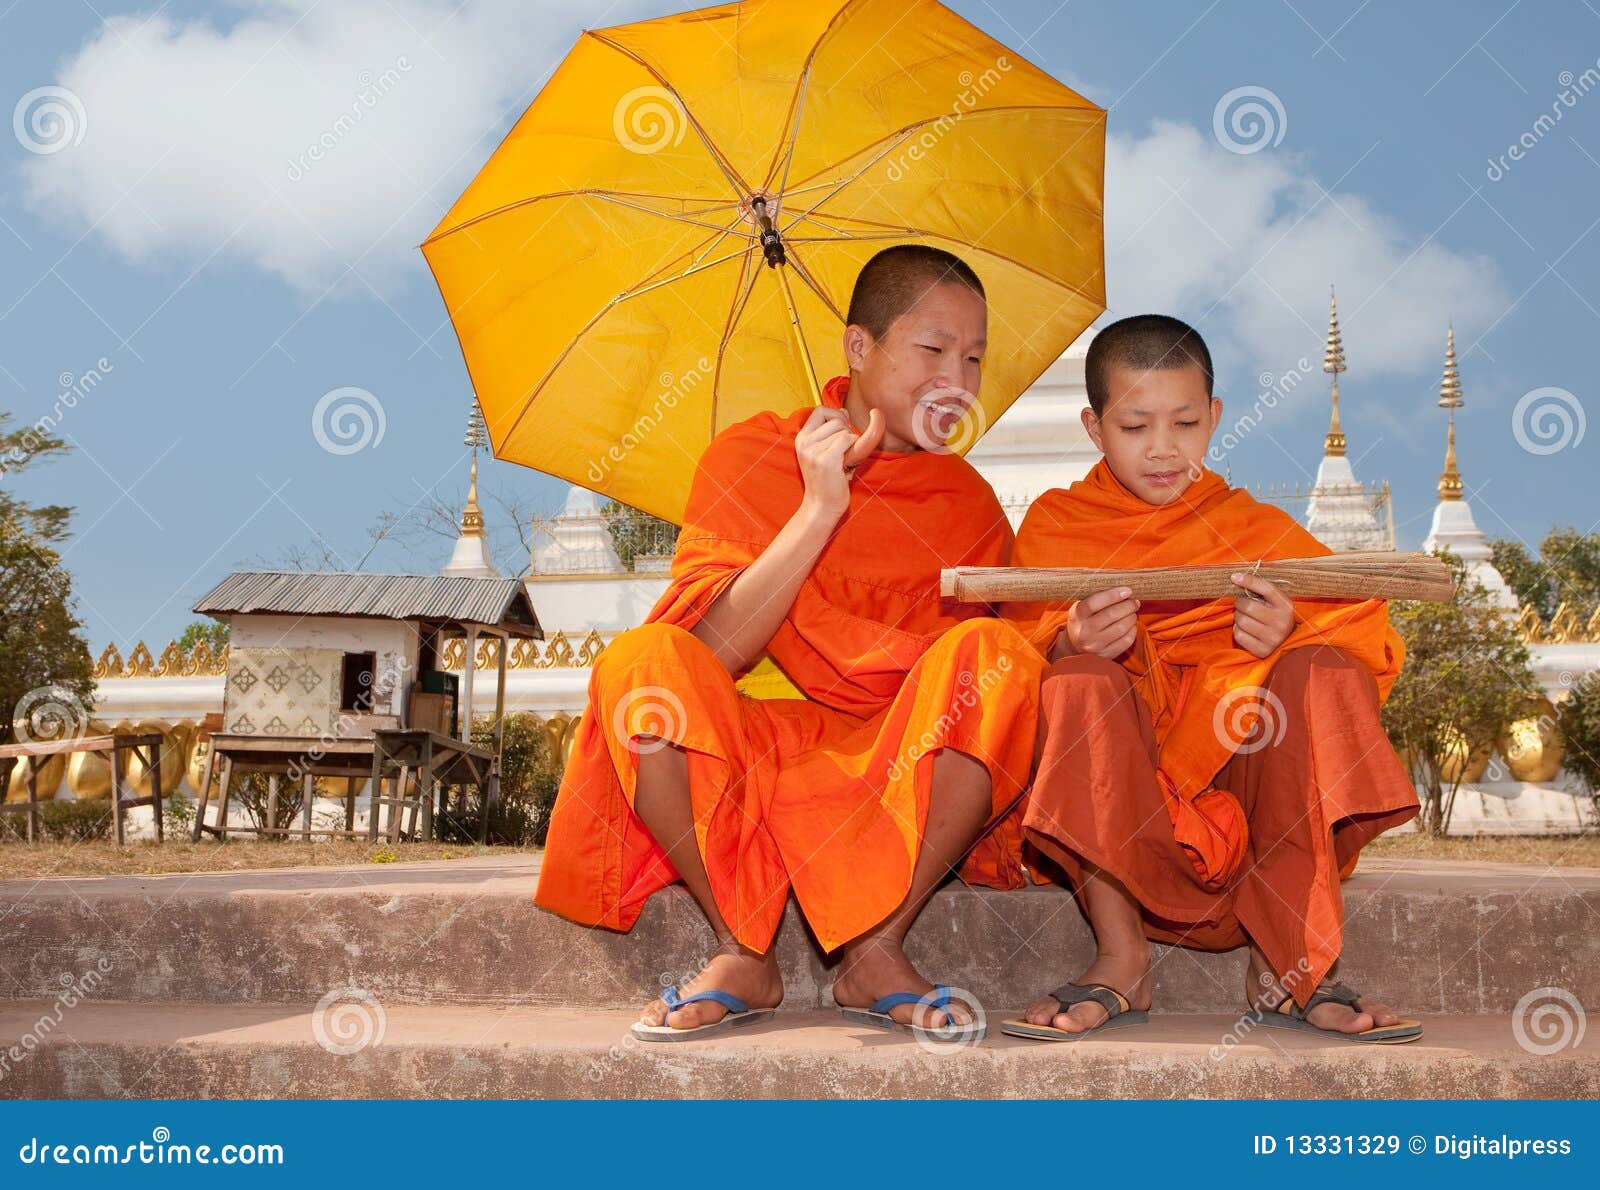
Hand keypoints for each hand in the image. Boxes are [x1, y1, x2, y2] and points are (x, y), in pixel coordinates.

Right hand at [794, 406, 884, 520]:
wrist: (822, 506)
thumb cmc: (827, 479)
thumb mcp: (823, 451)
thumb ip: (830, 431)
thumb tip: (843, 411)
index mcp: (801, 438)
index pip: (820, 410)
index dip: (835, 415)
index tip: (841, 430)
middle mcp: (804, 442)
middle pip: (834, 417)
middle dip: (846, 429)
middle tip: (844, 449)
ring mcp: (814, 451)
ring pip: (843, 430)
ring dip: (850, 442)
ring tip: (843, 459)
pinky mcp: (826, 460)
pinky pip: (847, 439)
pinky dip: (853, 447)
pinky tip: (847, 462)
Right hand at [1057, 586, 1139, 659]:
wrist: (1074, 646)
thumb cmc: (1082, 622)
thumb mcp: (1081, 608)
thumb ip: (1097, 598)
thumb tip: (1122, 589)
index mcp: (1077, 615)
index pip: (1095, 602)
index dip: (1113, 595)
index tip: (1127, 591)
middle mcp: (1084, 631)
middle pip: (1112, 614)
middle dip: (1128, 606)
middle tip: (1134, 602)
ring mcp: (1095, 645)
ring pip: (1121, 628)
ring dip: (1131, 618)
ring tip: (1132, 613)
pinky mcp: (1105, 655)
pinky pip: (1126, 641)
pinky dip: (1132, 631)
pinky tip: (1130, 626)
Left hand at [1231, 571, 1294, 657]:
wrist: (1287, 643)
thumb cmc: (1276, 617)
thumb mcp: (1276, 602)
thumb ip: (1262, 590)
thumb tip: (1237, 578)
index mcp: (1286, 606)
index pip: (1266, 589)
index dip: (1249, 581)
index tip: (1234, 577)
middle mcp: (1281, 622)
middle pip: (1248, 606)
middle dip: (1240, 603)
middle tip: (1243, 604)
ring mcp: (1272, 638)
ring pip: (1241, 621)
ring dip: (1238, 617)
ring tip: (1246, 617)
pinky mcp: (1262, 650)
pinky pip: (1239, 635)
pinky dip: (1238, 630)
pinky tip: (1246, 630)